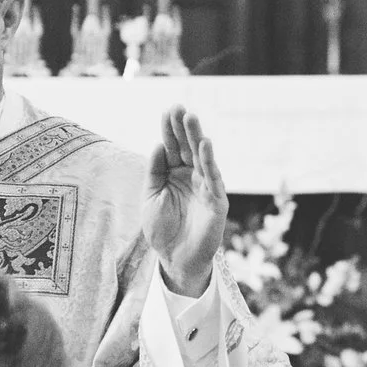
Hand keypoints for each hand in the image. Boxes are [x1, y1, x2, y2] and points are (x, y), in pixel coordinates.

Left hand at [143, 107, 226, 296]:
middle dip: (183, 127)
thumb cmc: (162, 230)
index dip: (169, 130)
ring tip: (191, 117)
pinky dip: (209, 161)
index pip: (172, 147)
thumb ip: (154, 172)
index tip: (166, 110)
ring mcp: (205, 186)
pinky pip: (213, 178)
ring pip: (201, 157)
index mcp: (174, 174)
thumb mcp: (150, 197)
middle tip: (179, 107)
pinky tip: (205, 144)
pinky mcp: (216, 200)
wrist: (174, 259)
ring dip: (196, 137)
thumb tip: (158, 146)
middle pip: (187, 147)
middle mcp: (191, 176)